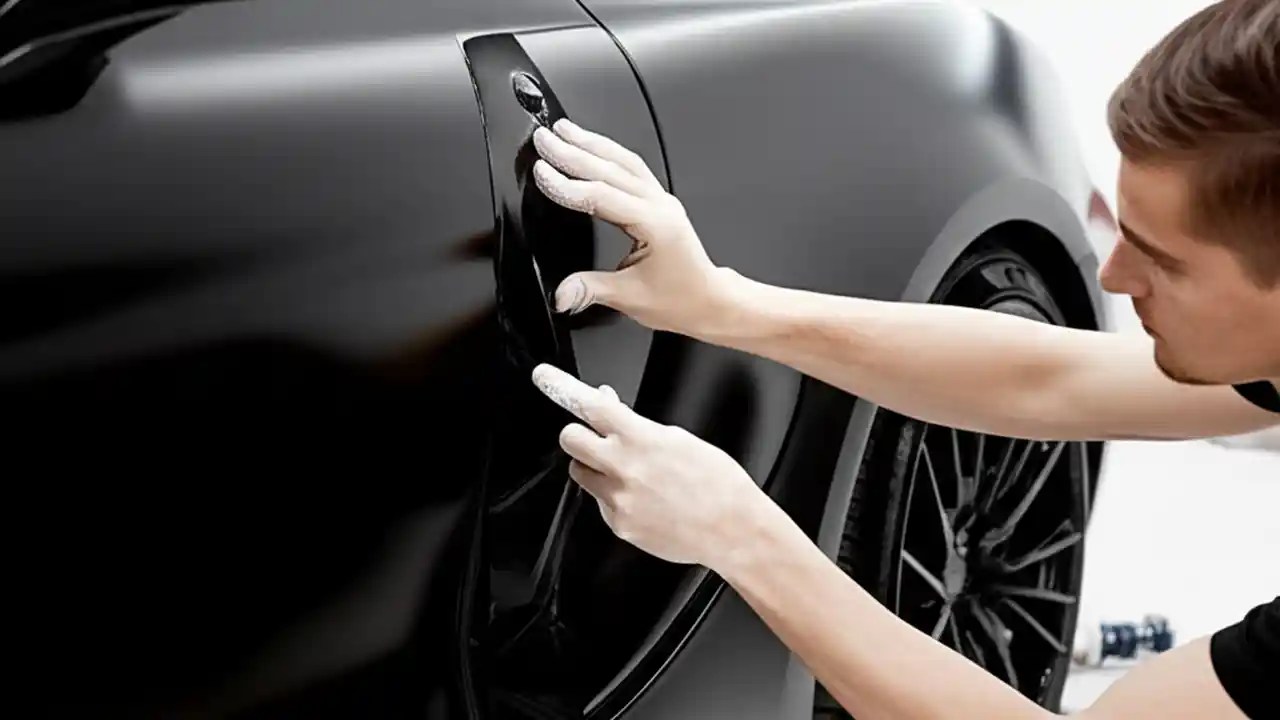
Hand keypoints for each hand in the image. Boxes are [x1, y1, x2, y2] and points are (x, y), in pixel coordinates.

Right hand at [531, 119, 729, 333]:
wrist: (709, 301)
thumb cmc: (681, 299)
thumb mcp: (631, 298)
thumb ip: (591, 290)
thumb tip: (560, 293)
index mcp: (656, 224)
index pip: (602, 196)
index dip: (568, 184)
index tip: (542, 173)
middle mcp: (660, 205)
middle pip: (611, 169)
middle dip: (573, 151)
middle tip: (543, 138)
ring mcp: (661, 199)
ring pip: (623, 161)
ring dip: (591, 143)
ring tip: (563, 130)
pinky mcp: (659, 201)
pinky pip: (633, 167)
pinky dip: (608, 153)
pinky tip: (593, 146)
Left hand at [531, 362, 766, 568]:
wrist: (733, 528)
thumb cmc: (717, 483)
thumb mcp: (680, 439)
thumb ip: (640, 426)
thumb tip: (614, 411)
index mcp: (640, 438)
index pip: (591, 406)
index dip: (564, 388)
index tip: (545, 378)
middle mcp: (623, 467)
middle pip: (570, 439)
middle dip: (578, 433)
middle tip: (591, 436)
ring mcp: (617, 499)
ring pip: (580, 473)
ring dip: (594, 467)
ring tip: (625, 472)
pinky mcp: (618, 525)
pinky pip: (601, 503)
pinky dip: (614, 498)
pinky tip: (643, 500)